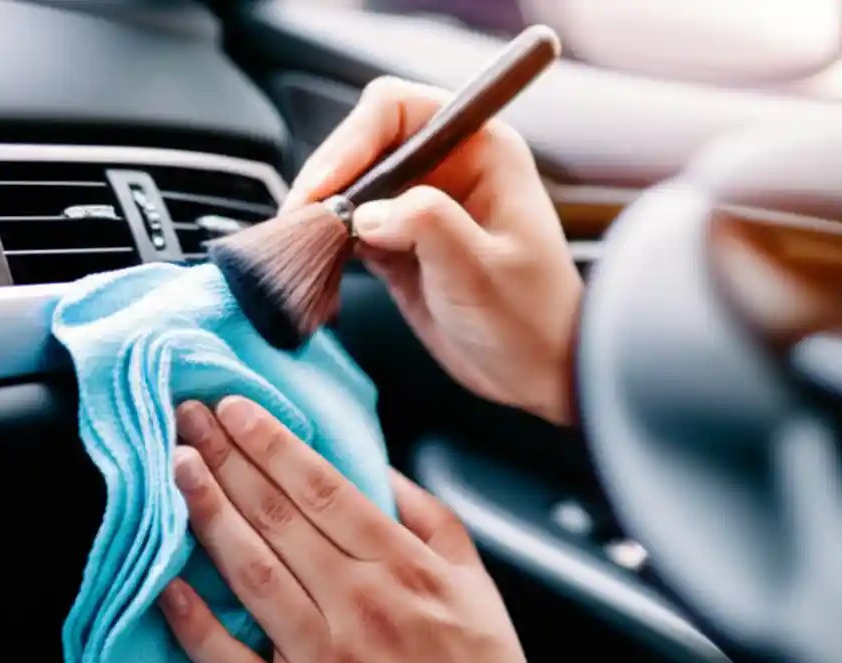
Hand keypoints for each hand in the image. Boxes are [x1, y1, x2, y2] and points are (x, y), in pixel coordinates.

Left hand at [161, 398, 548, 662]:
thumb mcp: (477, 581)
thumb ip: (430, 517)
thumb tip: (380, 468)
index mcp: (402, 568)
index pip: (322, 489)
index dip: (273, 444)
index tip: (236, 410)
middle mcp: (359, 606)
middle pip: (279, 518)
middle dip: (228, 461)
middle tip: (188, 419)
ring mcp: (325, 661)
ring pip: (253, 575)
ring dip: (209, 516)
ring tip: (177, 471)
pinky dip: (199, 630)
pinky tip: (168, 587)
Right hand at [284, 77, 581, 424]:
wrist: (540, 373)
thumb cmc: (531, 318)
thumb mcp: (480, 270)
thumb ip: (427, 226)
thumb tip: (367, 212)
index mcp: (479, 149)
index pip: (396, 111)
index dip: (352, 141)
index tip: (325, 188)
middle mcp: (446, 167)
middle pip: (363, 146)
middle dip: (327, 179)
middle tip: (301, 222)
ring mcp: (419, 205)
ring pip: (349, 188)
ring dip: (321, 213)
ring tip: (301, 245)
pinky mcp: (398, 244)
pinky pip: (348, 229)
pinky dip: (326, 245)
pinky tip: (317, 266)